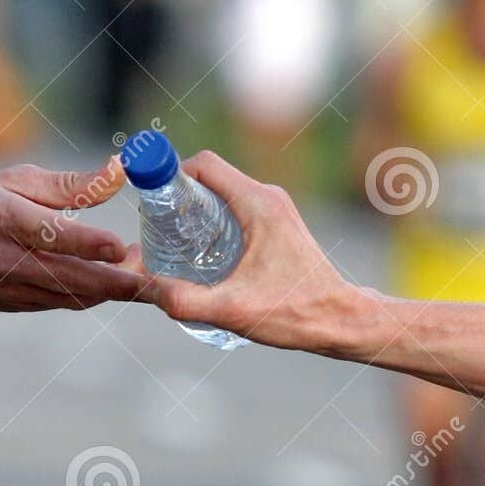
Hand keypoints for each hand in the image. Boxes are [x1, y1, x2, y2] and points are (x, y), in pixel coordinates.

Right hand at [0, 158, 145, 311]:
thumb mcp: (13, 180)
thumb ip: (68, 183)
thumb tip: (118, 171)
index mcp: (6, 219)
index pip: (51, 234)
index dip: (88, 243)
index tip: (120, 247)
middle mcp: (11, 259)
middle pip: (74, 277)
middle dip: (122, 283)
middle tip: (162, 283)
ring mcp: (16, 288)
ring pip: (76, 295)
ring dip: (116, 291)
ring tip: (152, 280)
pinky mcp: (21, 304)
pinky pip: (67, 302)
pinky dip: (97, 295)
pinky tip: (121, 284)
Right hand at [136, 151, 373, 352]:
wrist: (340, 320)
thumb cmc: (294, 312)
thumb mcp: (231, 311)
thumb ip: (183, 300)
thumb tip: (144, 288)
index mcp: (257, 204)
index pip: (204, 165)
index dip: (171, 177)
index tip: (151, 203)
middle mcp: (267, 197)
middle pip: (210, 177)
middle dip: (178, 198)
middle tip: (156, 231)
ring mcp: (275, 209)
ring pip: (222, 193)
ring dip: (195, 211)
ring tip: (174, 244)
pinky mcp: (278, 224)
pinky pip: (236, 207)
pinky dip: (213, 221)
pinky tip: (202, 255)